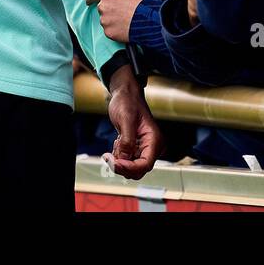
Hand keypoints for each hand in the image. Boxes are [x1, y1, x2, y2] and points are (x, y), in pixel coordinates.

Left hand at [84, 0, 147, 43]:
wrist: (148, 20)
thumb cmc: (142, 5)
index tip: (89, 2)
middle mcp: (103, 7)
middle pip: (102, 9)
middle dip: (109, 12)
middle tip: (121, 14)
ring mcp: (104, 21)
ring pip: (106, 21)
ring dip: (113, 22)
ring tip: (126, 22)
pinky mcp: (108, 32)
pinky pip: (110, 31)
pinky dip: (116, 31)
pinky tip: (125, 29)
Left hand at [104, 65, 161, 179]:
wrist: (125, 94)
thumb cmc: (128, 102)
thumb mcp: (126, 119)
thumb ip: (127, 140)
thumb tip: (124, 159)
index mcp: (154, 140)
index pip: (145, 164)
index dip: (130, 167)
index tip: (115, 163)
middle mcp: (152, 147)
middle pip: (138, 170)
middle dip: (122, 166)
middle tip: (109, 156)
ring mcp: (144, 148)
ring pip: (131, 168)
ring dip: (119, 161)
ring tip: (116, 142)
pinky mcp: (136, 148)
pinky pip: (127, 161)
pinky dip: (118, 157)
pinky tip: (117, 142)